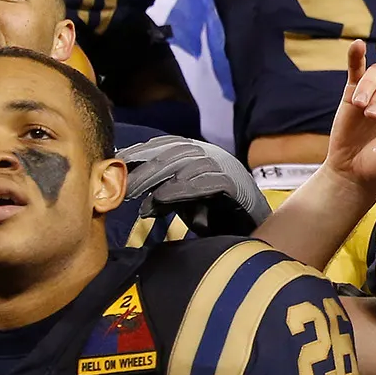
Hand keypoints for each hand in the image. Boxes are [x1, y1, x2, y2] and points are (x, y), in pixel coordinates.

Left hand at [120, 135, 271, 233]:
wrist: (258, 229)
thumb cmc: (221, 216)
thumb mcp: (188, 204)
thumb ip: (168, 198)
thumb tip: (144, 203)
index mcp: (201, 155)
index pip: (166, 145)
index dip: (142, 151)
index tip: (117, 161)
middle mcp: (213, 156)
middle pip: (172, 153)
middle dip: (144, 166)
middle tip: (121, 183)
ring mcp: (225, 168)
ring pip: (186, 163)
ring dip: (157, 176)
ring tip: (135, 192)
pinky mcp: (236, 185)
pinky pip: (206, 182)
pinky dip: (183, 188)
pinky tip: (163, 196)